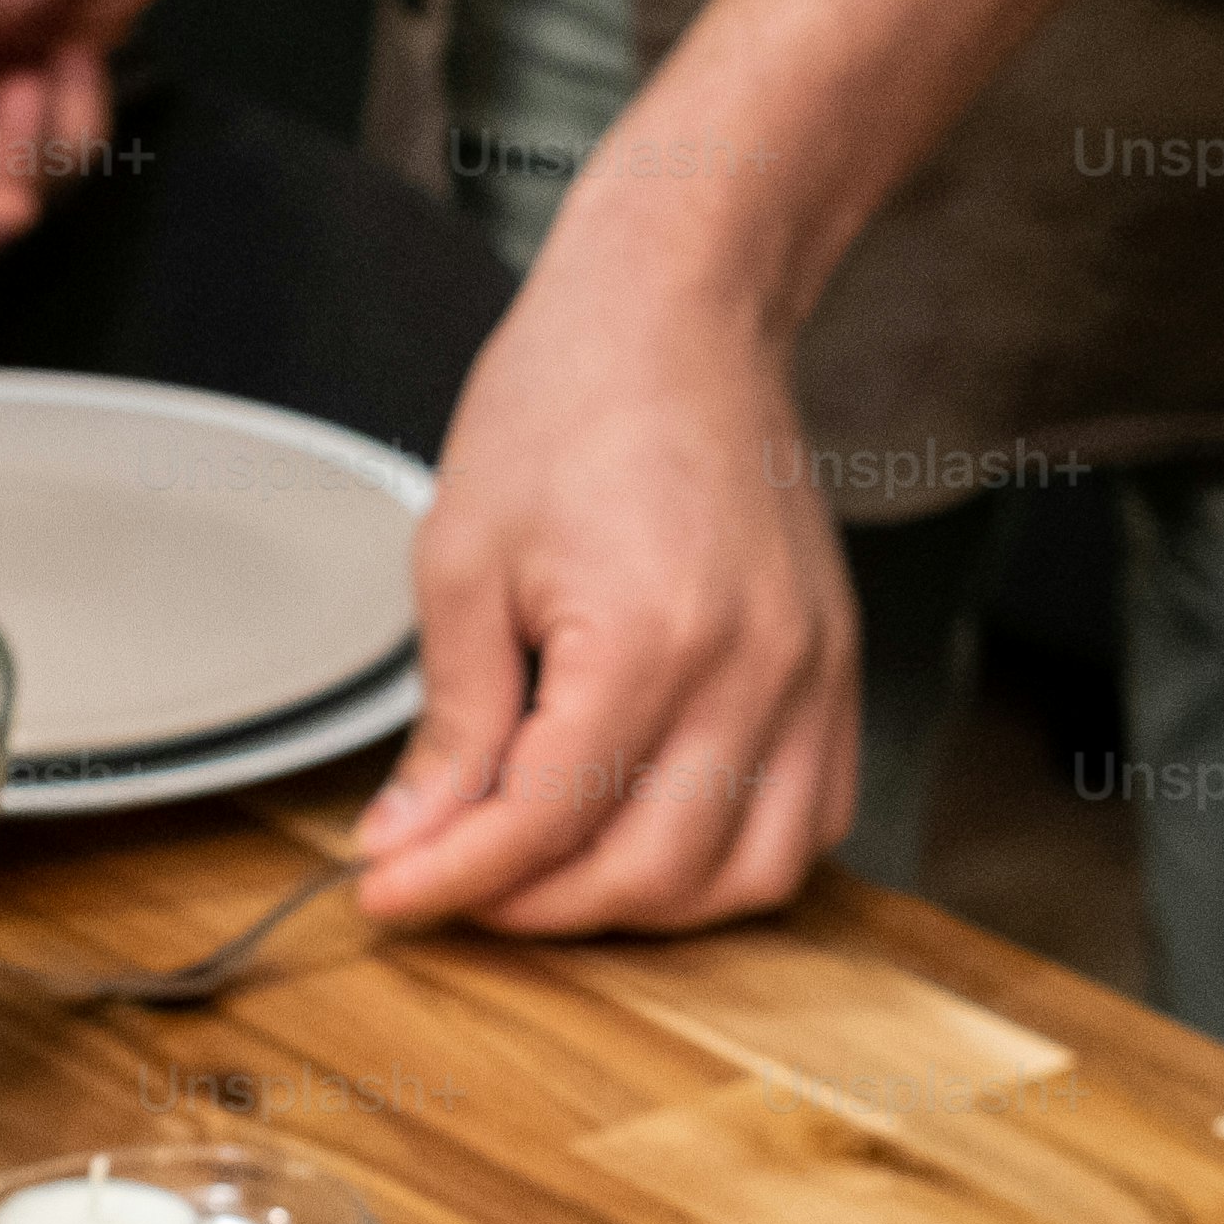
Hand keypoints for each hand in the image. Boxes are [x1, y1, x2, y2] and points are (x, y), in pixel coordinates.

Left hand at [349, 253, 856, 934]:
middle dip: (534, 906)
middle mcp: (752, 668)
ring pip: (742, 875)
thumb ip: (449, 722)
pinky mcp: (837, 672)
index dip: (453, 876)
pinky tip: (650, 834)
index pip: (545, 820)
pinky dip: (729, 861)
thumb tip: (409, 837)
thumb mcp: (463, 561)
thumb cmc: (569, 405)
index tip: (386, 892)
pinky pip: (810, 821)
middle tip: (453, 882)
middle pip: (647, 870)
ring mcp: (810, 675)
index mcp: (650, 634)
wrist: (678, 317)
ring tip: (549, 869)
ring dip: (637, 903)